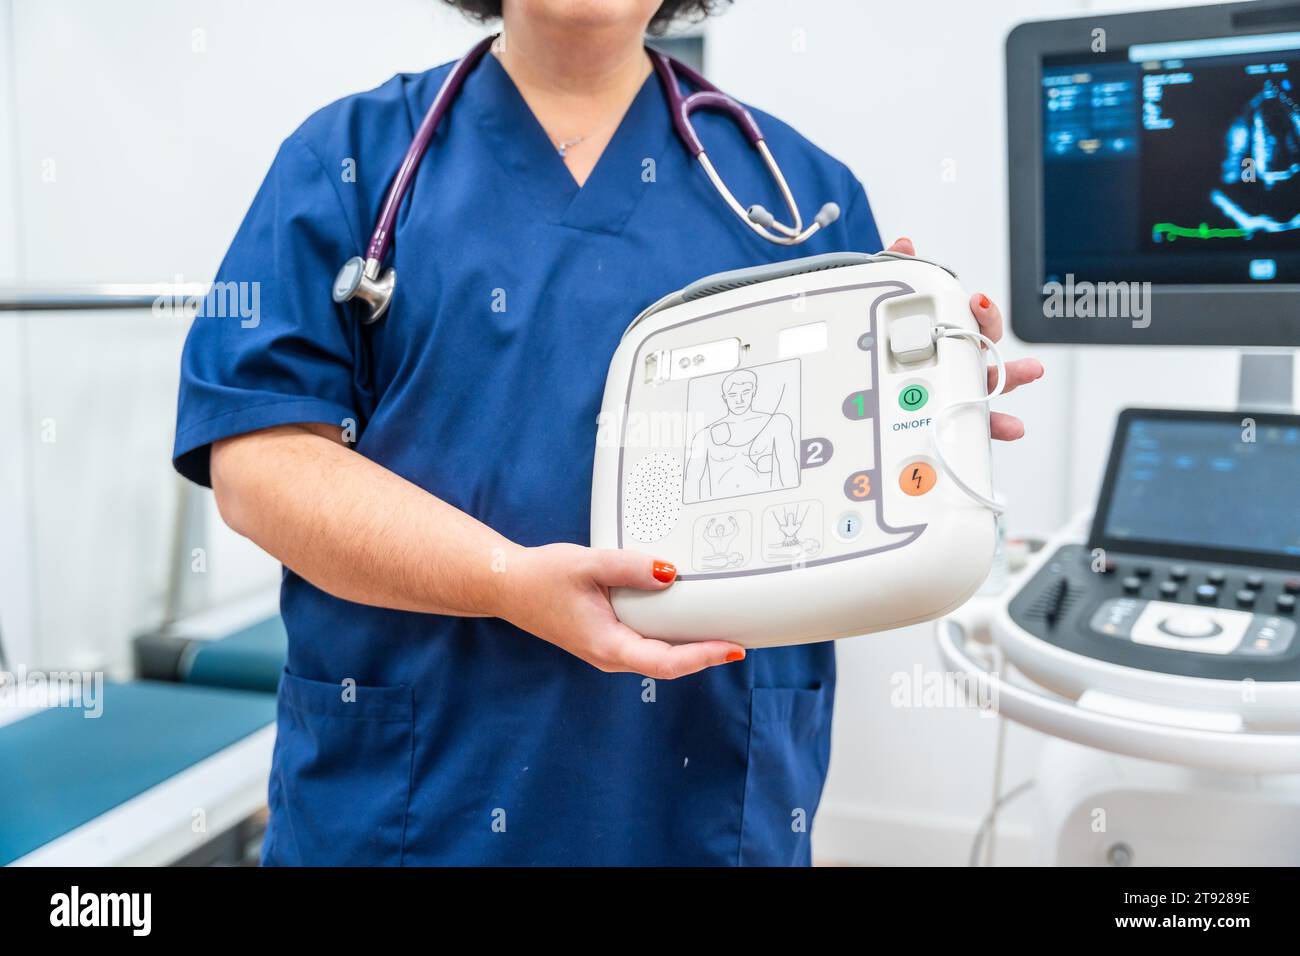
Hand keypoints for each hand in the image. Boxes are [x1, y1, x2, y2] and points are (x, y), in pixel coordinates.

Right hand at [501, 543, 745, 678]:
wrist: (508, 586)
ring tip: (722, 627)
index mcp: (607, 645)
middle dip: (705, 653)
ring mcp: (608, 650)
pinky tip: (684, 615)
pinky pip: (646, 643)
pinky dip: (669, 634)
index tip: (732, 649)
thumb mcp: (588, 564)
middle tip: (742, 636)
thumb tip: (671, 574)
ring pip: (658, 655)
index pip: (666, 663)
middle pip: (669, 664)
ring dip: (689, 645)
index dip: (702, 658)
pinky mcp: (606, 639)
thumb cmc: (542, 577)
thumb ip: (631, 567)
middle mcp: (610, 655)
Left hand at [887, 237, 1042, 440]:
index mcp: (951, 335)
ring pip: (989, 389)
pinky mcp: (953, 417)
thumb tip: (903, 244)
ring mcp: (960, 390)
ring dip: (1010, 384)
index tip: (978, 303)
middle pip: (990, 358)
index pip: (976, 322)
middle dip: (1011, 359)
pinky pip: (974, 424)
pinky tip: (1008, 429)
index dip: (981, 312)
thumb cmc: (890, 336)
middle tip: (1029, 367)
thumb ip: (898, 273)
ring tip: (1023, 393)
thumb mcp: (889, 303)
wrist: (869, 374)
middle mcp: (961, 362)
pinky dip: (992, 428)